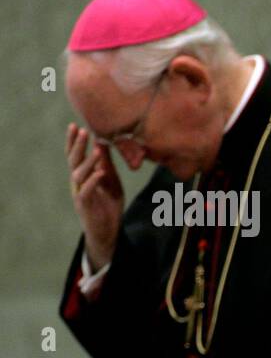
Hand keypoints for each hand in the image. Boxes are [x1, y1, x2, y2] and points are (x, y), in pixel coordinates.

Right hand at [66, 123, 123, 268]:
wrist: (108, 231)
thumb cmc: (108, 204)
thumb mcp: (110, 181)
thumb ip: (106, 164)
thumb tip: (104, 143)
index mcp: (82, 175)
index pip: (75, 155)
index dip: (73, 141)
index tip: (75, 125)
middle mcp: (77, 183)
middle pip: (74, 161)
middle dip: (77, 146)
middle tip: (82, 130)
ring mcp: (79, 194)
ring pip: (79, 175)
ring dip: (88, 162)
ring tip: (97, 150)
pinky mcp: (84, 206)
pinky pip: (86, 191)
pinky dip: (93, 181)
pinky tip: (100, 172)